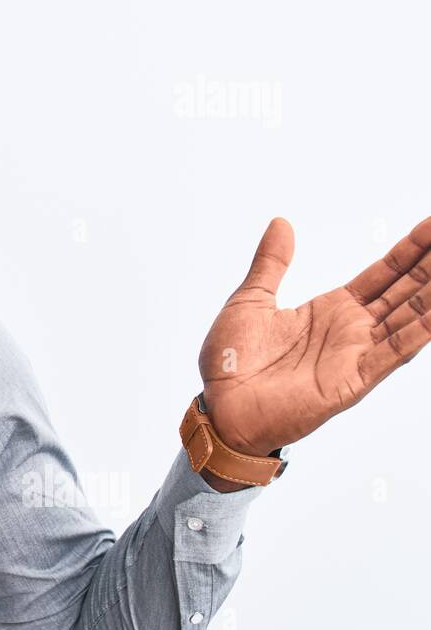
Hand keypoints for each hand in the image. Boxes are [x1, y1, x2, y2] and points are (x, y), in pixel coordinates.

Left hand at [197, 216, 430, 456]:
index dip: (408, 252)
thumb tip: (281, 223)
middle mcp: (351, 330)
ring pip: (409, 317)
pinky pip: (395, 352)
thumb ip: (271, 263)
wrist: (219, 406)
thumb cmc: (231, 362)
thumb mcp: (250, 300)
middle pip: (405, 291)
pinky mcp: (354, 379)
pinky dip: (420, 332)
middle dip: (429, 265)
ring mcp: (356, 354)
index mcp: (330, 310)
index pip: (382, 275)